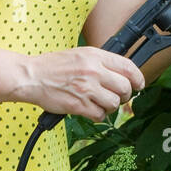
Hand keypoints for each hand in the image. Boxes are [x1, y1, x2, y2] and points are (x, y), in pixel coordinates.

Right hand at [24, 46, 145, 122]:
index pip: (128, 67)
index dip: (138, 78)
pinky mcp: (78, 105)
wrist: (31, 77)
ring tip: (101, 103)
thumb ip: (100, 62)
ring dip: (111, 106)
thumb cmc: (53, 66)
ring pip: (114, 103)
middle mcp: (93, 71)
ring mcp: (86, 89)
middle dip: (125, 95)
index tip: (139, 84)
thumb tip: (121, 72)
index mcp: (95, 56)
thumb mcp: (80, 54)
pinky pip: (100, 115)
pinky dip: (98, 115)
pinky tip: (91, 110)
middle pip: (125, 87)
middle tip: (117, 96)